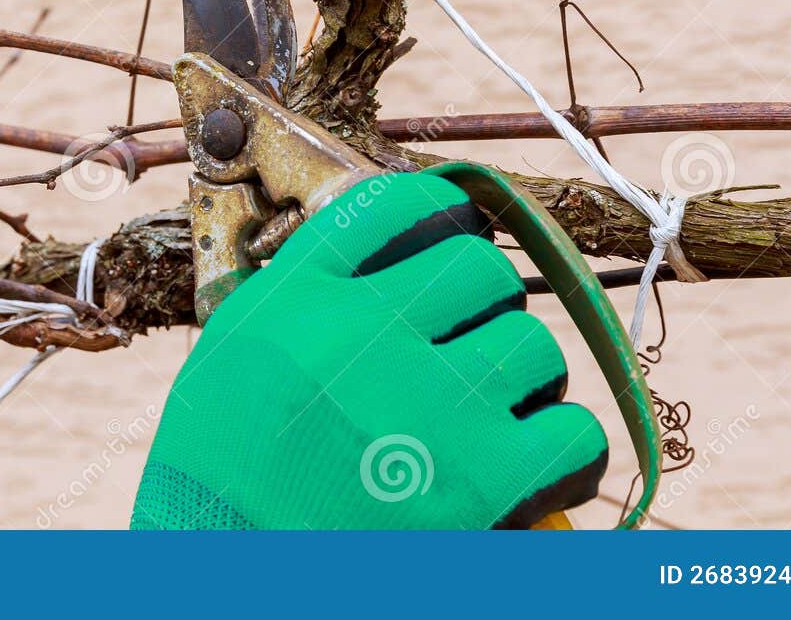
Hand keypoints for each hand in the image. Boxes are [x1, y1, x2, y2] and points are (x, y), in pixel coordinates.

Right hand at [131, 172, 606, 528]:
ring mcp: (424, 404)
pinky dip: (567, 458)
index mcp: (291, 305)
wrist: (226, 592)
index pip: (388, 208)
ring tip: (502, 421)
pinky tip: (539, 477)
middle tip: (473, 356)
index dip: (440, 212)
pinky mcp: (480, 481)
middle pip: (477, 269)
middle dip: (487, 311)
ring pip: (532, 345)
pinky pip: (573, 433)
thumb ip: (299, 317)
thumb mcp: (230, 374)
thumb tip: (387, 279)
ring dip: (527, 382)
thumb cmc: (217, 500)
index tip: (457, 231)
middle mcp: (358, 336)